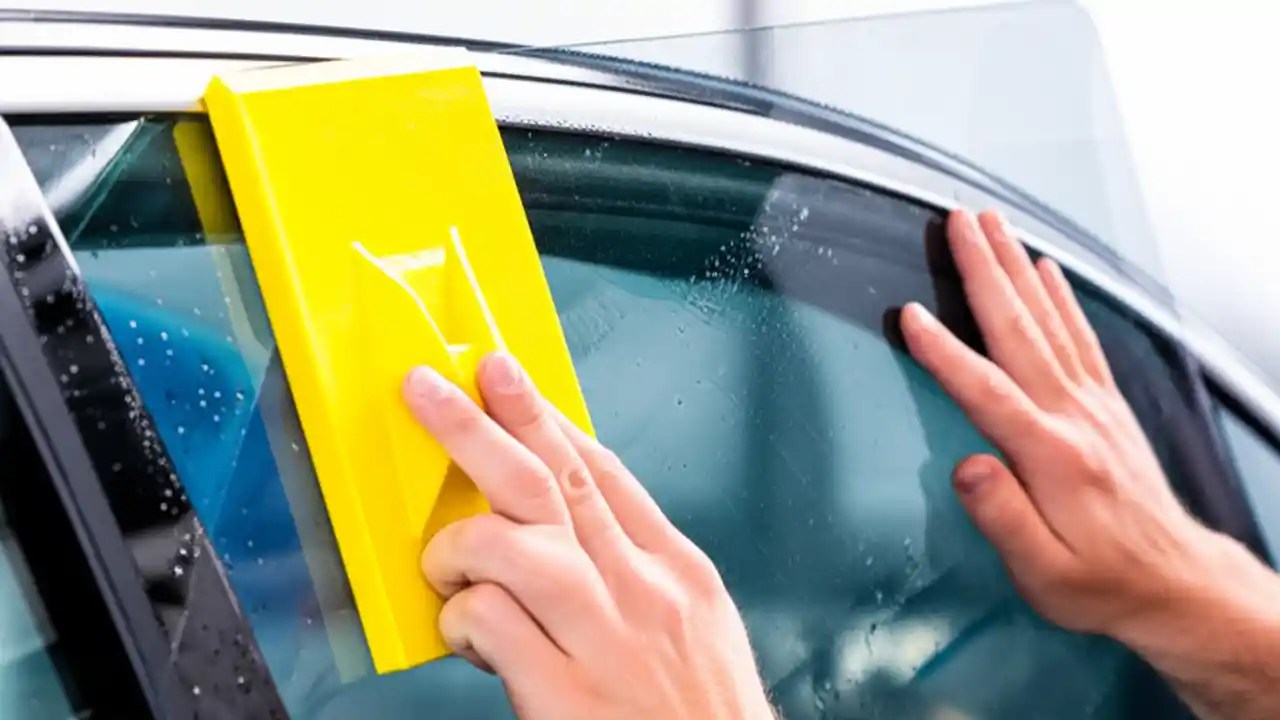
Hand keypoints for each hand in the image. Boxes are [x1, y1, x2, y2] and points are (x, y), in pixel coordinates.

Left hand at [403, 353, 774, 719]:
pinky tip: (462, 627)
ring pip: (519, 545)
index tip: (503, 376)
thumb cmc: (704, 715)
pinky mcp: (564, 697)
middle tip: (434, 387)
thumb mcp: (695, 627)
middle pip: (553, 486)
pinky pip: (493, 625)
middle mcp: (642, 595)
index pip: (602, 473)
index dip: (544, 416)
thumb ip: (635, 570)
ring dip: (463, 539)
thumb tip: (565, 523)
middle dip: (487, 425)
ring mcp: (604, 643)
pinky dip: (463, 615)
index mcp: (677, 572)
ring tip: (443, 556)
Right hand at [901, 210, 1279, 719]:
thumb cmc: (1100, 583)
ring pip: (1049, 319)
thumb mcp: (1043, 573)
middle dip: (985, 269)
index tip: (910, 316)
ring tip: (991, 224)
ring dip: (1017, 267)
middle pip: (1020, 329)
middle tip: (958, 220)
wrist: (1173, 584)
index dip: (944, 352)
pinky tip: (1046, 269)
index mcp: (1052, 455)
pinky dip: (1061, 296)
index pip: (987, 391)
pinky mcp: (1106, 405)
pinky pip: (1080, 335)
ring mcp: (1094, 405)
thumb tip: (966, 467)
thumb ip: (1003, 518)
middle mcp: (1076, 417)